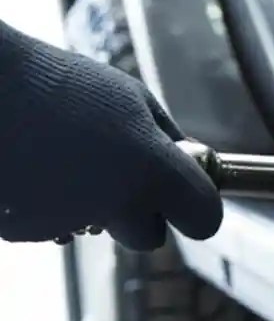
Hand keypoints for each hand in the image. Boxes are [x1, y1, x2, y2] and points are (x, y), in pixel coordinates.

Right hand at [0, 22, 221, 250]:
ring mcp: (68, 222)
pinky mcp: (22, 231)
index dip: (197, 208)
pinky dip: (45, 205)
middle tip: (114, 173)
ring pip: (95, 229)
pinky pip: (50, 225)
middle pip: (148, 237)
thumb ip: (165, 138)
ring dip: (88, 205)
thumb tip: (189, 161)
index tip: (185, 195)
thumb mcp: (129, 97)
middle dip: (139, 214)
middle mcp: (116, 206)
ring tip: (60, 156)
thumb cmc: (56, 82)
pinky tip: (29, 167)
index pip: (204, 219)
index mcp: (152, 172)